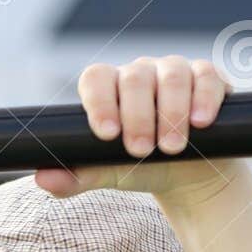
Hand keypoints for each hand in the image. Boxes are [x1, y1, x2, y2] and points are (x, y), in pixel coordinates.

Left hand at [36, 55, 236, 203]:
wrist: (187, 175)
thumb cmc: (139, 167)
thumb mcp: (106, 175)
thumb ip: (75, 177)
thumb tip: (42, 179)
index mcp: (108, 89)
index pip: (96, 78)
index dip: (99, 102)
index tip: (106, 135)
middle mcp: (139, 74)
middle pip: (134, 79)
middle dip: (137, 117)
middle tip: (140, 151)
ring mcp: (174, 71)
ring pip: (171, 76)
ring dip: (171, 113)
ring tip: (172, 147)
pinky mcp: (208, 78)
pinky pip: (207, 77)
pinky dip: (204, 99)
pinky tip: (200, 122)